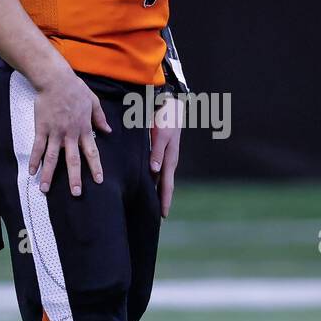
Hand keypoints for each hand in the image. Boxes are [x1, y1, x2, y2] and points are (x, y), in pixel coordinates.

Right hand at [29, 70, 110, 195]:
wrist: (55, 79)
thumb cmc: (75, 89)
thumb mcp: (93, 101)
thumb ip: (100, 117)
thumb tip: (108, 131)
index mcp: (84, 128)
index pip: (92, 152)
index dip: (95, 167)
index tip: (98, 181)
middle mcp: (70, 134)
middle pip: (73, 160)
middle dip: (74, 178)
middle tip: (75, 194)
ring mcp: (55, 132)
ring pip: (53, 157)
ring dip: (49, 174)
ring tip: (45, 189)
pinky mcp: (41, 128)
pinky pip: (37, 147)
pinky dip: (34, 159)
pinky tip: (31, 171)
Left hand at [149, 93, 182, 217]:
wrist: (171, 103)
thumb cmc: (166, 118)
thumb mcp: (162, 134)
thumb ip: (157, 151)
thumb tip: (155, 171)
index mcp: (170, 159)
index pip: (167, 185)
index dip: (164, 200)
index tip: (162, 216)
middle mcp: (169, 160)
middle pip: (165, 185)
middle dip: (162, 201)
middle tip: (158, 217)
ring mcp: (166, 156)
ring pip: (162, 179)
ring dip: (158, 191)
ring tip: (153, 205)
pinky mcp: (162, 150)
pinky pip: (158, 169)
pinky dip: (155, 179)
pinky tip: (149, 183)